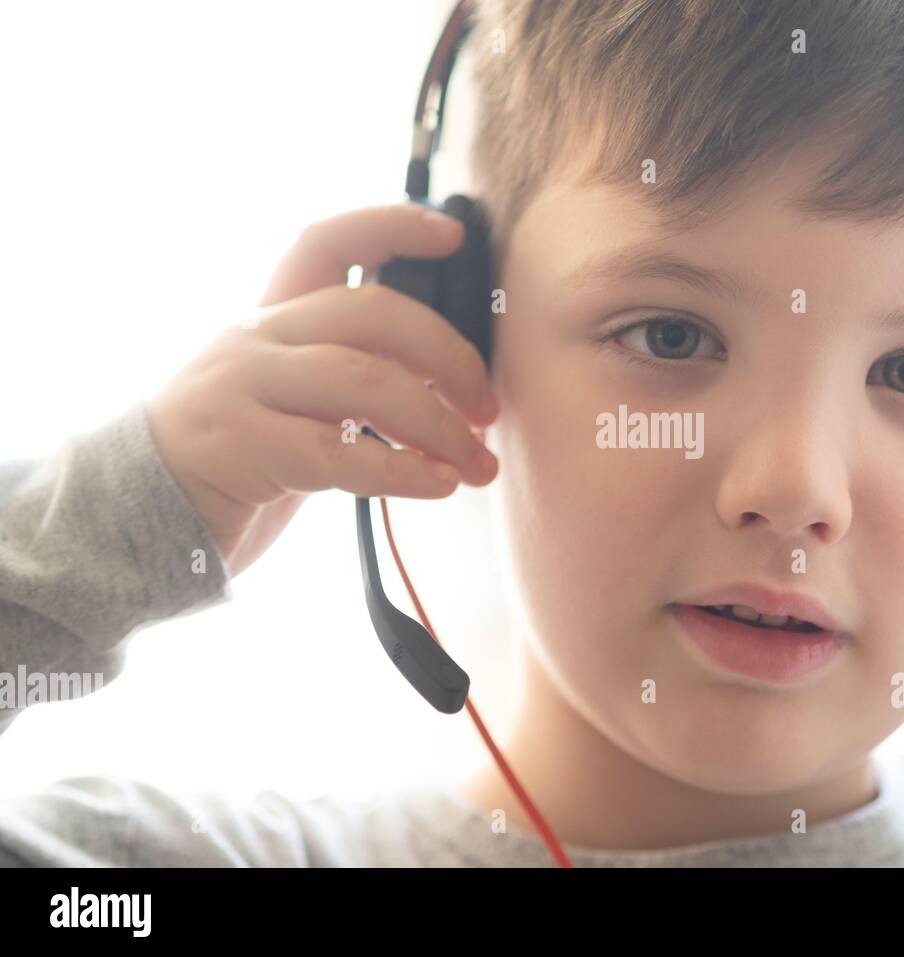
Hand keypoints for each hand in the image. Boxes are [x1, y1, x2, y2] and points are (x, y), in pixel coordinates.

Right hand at [145, 202, 499, 578]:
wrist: (137, 521)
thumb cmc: (237, 462)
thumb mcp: (287, 402)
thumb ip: (346, 377)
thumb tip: (448, 383)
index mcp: (269, 320)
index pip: (325, 242)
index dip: (390, 226)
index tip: (453, 235)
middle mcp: (253, 340)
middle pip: (371, 313)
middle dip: (448, 356)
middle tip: (488, 407)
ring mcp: (240, 389)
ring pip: (364, 383)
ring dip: (439, 426)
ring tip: (477, 465)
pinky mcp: (238, 449)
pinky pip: (340, 454)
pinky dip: (402, 471)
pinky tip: (438, 486)